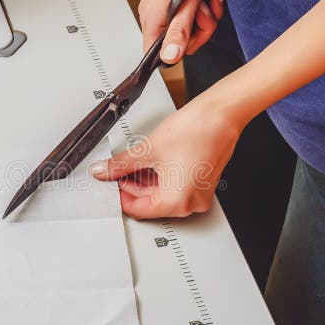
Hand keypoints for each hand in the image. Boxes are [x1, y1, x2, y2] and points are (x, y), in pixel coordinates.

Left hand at [91, 91, 242, 218]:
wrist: (221, 114)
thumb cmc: (197, 130)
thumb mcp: (148, 149)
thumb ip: (120, 164)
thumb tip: (103, 171)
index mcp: (178, 202)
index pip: (138, 209)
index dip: (118, 196)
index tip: (107, 186)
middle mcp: (191, 203)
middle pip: (150, 203)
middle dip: (129, 186)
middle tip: (113, 172)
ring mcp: (198, 194)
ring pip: (161, 194)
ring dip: (142, 180)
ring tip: (128, 163)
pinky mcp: (200, 183)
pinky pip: (173, 186)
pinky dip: (158, 176)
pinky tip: (146, 162)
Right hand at [139, 0, 223, 63]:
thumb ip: (179, 30)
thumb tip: (170, 57)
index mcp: (152, 18)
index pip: (156, 54)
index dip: (177, 52)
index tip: (192, 39)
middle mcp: (154, 15)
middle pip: (179, 43)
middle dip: (200, 30)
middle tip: (205, 11)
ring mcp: (163, 7)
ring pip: (188, 28)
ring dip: (205, 16)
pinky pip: (190, 14)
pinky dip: (203, 6)